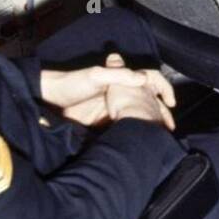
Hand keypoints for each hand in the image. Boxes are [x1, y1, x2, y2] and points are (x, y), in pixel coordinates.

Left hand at [41, 55, 175, 127]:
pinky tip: (139, 142)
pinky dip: (132, 134)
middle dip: (160, 115)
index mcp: (122, 80)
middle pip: (147, 103)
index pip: (151, 82)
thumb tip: (142, 79)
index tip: (170, 103)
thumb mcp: (95, 76)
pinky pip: (123, 127)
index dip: (164, 91)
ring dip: (148, 126)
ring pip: (136, 116)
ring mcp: (112, 109)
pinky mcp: (103, 123)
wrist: (47, 100)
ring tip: (158, 139)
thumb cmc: (71, 83)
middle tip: (168, 129)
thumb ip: (118, 76)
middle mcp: (120, 93)